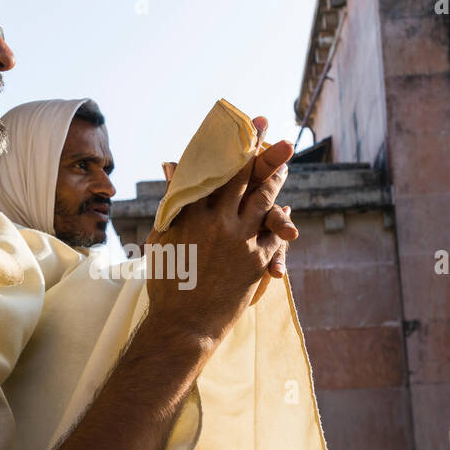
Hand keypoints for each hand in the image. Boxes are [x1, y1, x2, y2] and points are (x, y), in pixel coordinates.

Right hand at [144, 122, 292, 349]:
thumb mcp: (163, 237)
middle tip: (271, 128)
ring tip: (284, 162)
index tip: (242, 124)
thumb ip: (173, 200)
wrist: (185, 326)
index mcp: (193, 214)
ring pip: (266, 200)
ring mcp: (242, 241)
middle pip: (245, 177)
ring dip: (276, 179)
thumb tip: (173, 165)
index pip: (216, 168)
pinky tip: (286, 209)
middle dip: (260, 149)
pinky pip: (275, 233)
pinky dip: (281, 220)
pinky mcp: (258, 261)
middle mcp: (220, 222)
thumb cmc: (167, 283)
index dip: (231, 144)